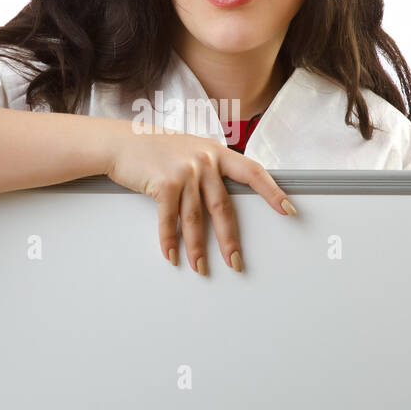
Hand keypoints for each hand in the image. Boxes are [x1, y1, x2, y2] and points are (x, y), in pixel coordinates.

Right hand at [105, 122, 296, 275]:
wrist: (121, 142)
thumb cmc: (156, 149)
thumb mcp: (191, 150)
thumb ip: (210, 169)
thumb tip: (224, 199)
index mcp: (217, 152)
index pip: (253, 172)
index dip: (272, 192)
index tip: (289, 210)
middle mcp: (204, 160)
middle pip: (223, 207)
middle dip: (230, 240)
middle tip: (236, 262)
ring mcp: (184, 171)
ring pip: (196, 219)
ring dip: (197, 248)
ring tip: (201, 267)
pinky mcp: (164, 183)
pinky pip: (170, 220)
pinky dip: (169, 241)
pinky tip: (172, 255)